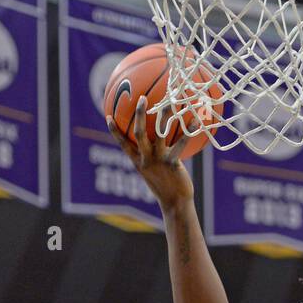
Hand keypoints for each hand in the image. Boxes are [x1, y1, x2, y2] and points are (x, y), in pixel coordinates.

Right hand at [106, 95, 193, 210]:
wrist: (175, 204)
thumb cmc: (165, 186)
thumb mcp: (153, 173)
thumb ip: (151, 159)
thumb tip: (155, 146)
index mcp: (138, 161)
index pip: (123, 144)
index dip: (114, 131)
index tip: (108, 116)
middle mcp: (146, 159)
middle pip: (138, 133)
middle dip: (138, 114)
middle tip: (141, 98)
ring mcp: (158, 161)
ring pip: (159, 134)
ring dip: (164, 116)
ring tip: (170, 102)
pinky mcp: (172, 164)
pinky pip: (180, 144)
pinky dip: (188, 133)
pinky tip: (194, 122)